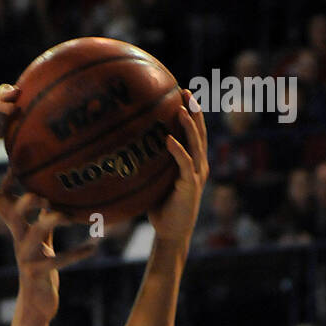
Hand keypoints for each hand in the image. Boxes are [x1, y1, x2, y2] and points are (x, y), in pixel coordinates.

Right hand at [0, 190, 97, 321]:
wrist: (35, 305)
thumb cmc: (41, 270)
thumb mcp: (41, 243)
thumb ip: (45, 220)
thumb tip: (53, 198)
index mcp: (19, 232)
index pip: (8, 203)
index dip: (9, 184)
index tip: (15, 163)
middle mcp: (19, 242)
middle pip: (14, 213)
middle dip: (28, 198)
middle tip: (46, 189)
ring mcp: (26, 258)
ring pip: (36, 231)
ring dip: (54, 219)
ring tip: (70, 216)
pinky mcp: (37, 274)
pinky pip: (58, 261)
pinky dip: (76, 253)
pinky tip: (93, 247)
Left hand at [147, 91, 208, 245]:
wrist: (171, 233)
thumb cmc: (160, 209)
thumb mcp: (154, 182)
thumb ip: (149, 165)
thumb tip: (126, 149)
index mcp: (193, 162)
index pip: (195, 133)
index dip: (191, 112)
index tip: (182, 93)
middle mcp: (198, 165)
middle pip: (200, 132)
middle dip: (194, 110)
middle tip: (184, 91)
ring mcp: (196, 174)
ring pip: (196, 144)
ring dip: (189, 125)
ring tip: (181, 108)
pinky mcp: (190, 186)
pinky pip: (184, 164)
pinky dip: (178, 150)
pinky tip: (169, 139)